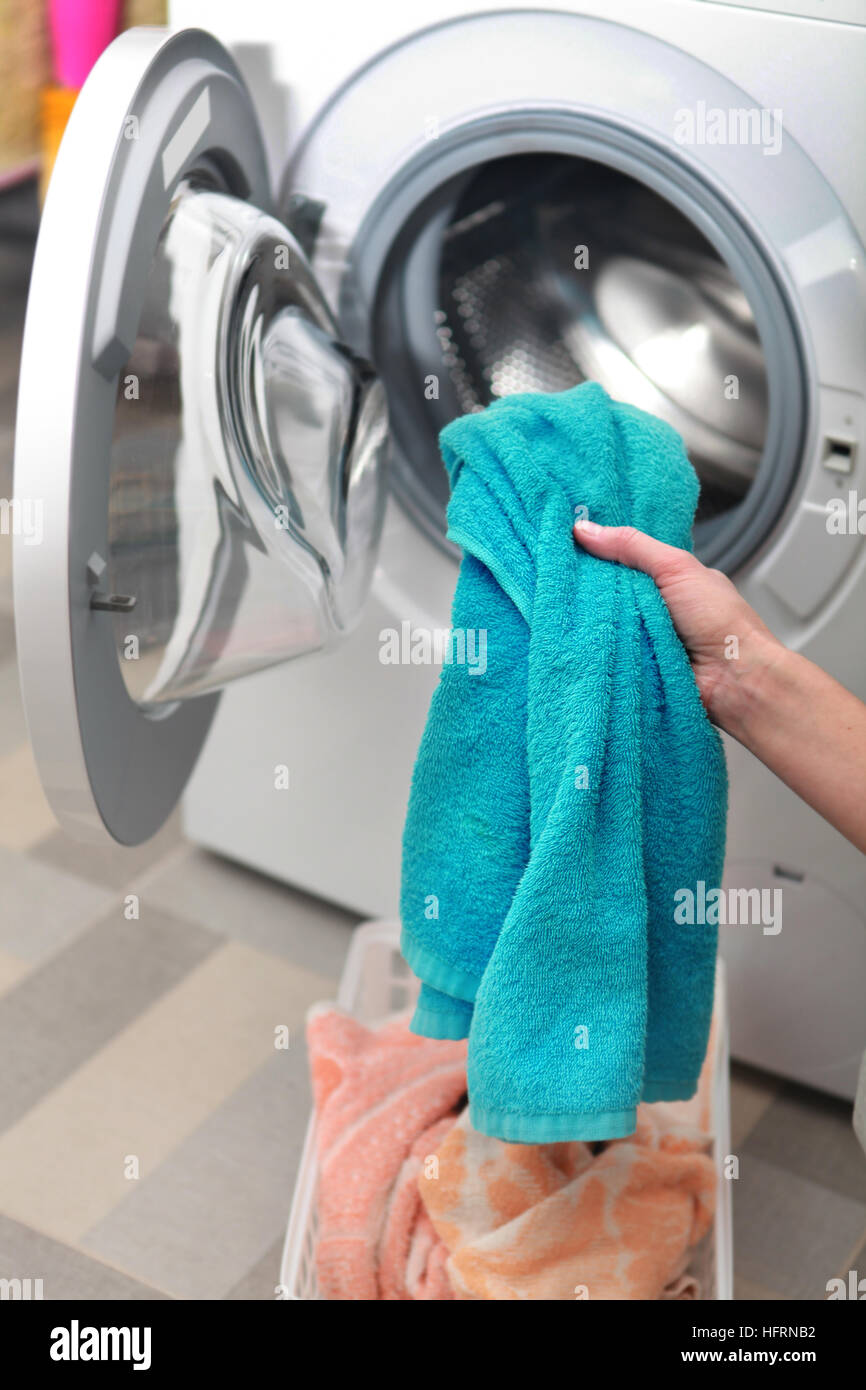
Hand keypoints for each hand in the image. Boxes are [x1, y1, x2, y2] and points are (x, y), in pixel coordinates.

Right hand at [572, 520, 782, 734]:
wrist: (735, 679)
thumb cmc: (720, 621)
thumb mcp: (676, 567)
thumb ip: (632, 546)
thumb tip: (585, 529)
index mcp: (668, 579)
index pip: (622, 559)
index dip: (595, 551)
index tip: (562, 541)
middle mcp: (653, 608)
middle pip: (607, 591)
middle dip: (585, 586)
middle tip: (554, 574)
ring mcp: (642, 638)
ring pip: (601, 623)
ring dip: (588, 620)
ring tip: (559, 606)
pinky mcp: (632, 666)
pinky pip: (604, 653)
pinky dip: (594, 648)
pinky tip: (575, 639)